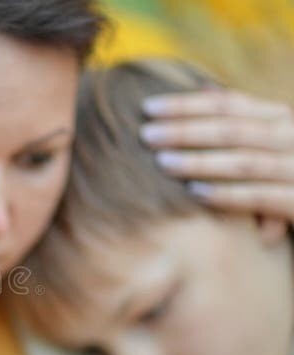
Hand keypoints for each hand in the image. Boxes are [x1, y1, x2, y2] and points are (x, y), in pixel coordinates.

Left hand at [140, 88, 293, 219]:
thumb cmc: (285, 170)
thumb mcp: (269, 137)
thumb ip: (240, 115)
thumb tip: (203, 86)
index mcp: (280, 118)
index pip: (228, 105)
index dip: (186, 104)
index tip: (147, 107)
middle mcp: (293, 138)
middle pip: (231, 130)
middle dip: (185, 131)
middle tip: (146, 134)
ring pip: (243, 162)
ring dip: (200, 162)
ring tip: (163, 162)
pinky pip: (259, 196)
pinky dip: (227, 194)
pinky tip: (195, 193)